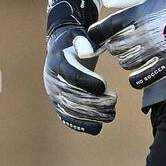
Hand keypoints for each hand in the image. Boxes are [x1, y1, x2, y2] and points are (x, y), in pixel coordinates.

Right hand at [43, 0, 116, 134]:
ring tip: (110, 116)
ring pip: (70, 109)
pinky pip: (67, 117)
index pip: (70, 74)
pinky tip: (96, 129)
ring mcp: (54, 94)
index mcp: (57, 62)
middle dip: (93, 102)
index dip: (86, 81)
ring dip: (90, 115)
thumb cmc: (75, 41)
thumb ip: (84, 43)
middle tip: (113, 103)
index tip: (104, 87)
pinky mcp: (58, 103)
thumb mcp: (80, 36)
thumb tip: (87, 53)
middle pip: (71, 95)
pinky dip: (80, 125)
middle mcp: (52, 80)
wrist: (62, 48)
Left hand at [81, 0, 165, 90]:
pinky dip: (136, 79)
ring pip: (127, 63)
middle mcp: (145, 34)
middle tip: (118, 43)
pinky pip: (146, 77)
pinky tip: (134, 77)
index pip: (105, 29)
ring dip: (124, 60)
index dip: (96, 33)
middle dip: (112, 46)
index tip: (97, 35)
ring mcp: (158, 50)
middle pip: (114, 48)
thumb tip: (106, 2)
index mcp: (138, 15)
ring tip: (129, 55)